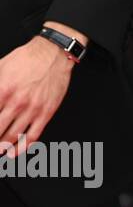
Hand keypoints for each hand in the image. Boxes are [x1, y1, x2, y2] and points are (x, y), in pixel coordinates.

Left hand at [0, 32, 76, 151]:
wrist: (53, 54)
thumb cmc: (27, 59)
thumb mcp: (0, 68)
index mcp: (3, 90)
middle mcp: (17, 102)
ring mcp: (32, 109)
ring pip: (12, 137)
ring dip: (2, 147)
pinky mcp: (46, 112)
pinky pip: (33, 135)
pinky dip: (23, 147)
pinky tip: (14, 152)